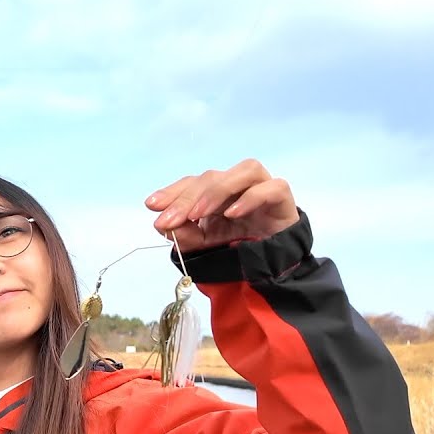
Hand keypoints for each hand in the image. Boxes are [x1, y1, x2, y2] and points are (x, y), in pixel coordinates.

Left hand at [144, 158, 299, 252]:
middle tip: (170, 220)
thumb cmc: (238, 244)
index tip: (151, 205)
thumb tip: (164, 227)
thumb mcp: (204, 243)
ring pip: (243, 171)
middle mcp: (237, 183)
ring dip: (217, 191)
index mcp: (215, 191)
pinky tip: (232, 213)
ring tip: (198, 214)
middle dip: (188, 198)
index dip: (172, 192)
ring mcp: (261, 185)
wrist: (274, 261)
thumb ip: (185, 235)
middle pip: (212, 178)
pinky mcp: (282, 196)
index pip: (192, 183)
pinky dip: (251, 198)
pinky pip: (270, 188)